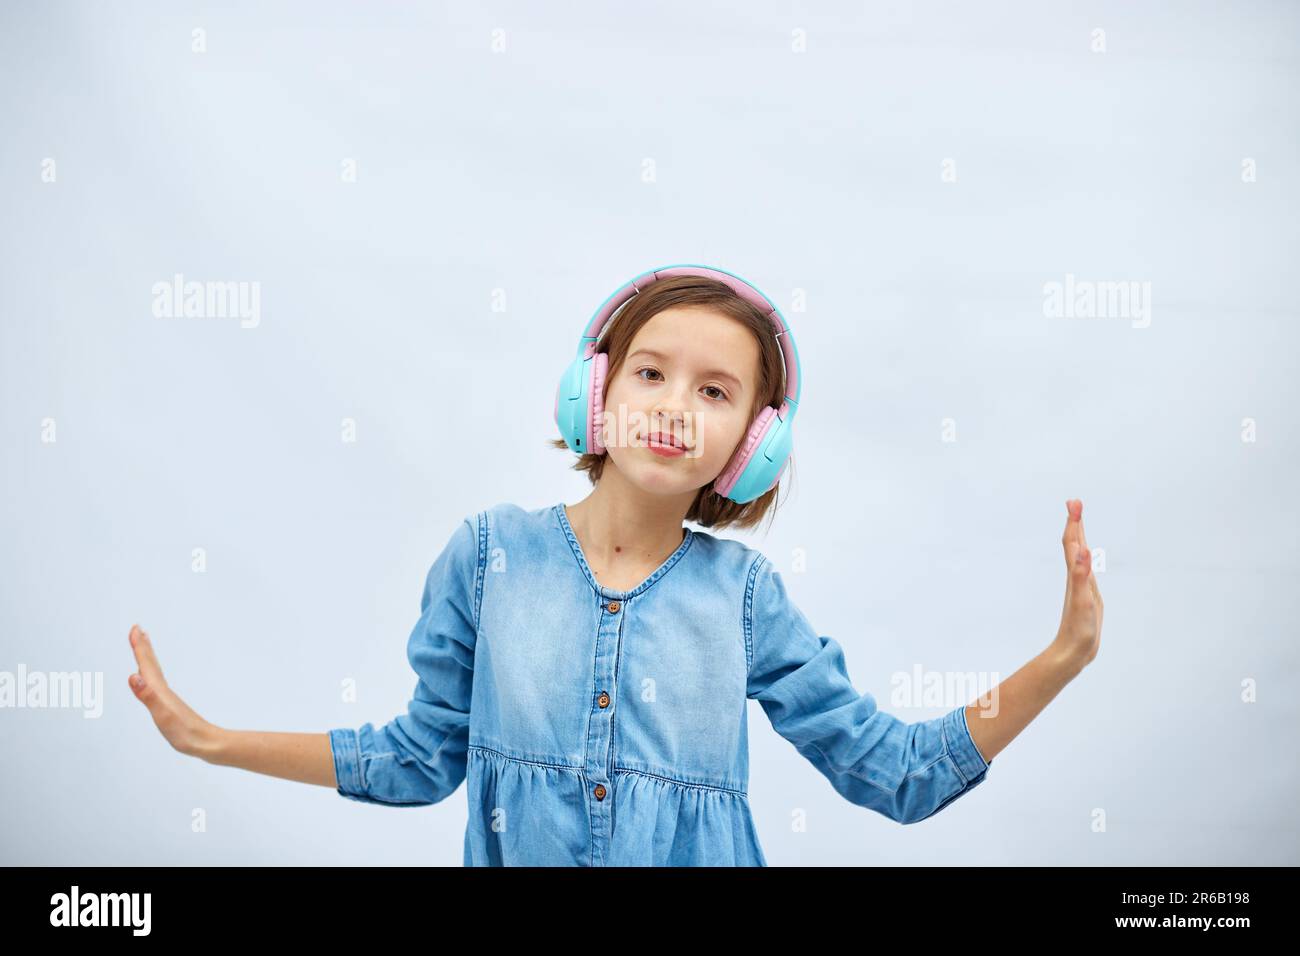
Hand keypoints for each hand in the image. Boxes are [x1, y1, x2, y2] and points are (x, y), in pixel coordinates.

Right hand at [127, 624, 220, 758]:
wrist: (206, 743)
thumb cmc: (185, 732)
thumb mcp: (162, 714)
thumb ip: (148, 695)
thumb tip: (133, 676)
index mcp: (160, 690)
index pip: (147, 664)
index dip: (140, 647)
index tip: (135, 628)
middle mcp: (164, 691)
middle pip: (151, 664)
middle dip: (143, 646)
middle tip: (137, 629)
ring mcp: (167, 698)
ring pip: (154, 673)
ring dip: (147, 658)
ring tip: (143, 648)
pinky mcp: (170, 707)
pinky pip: (156, 685)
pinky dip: (151, 677)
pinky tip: (151, 681)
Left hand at [1053, 499, 1103, 668]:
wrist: (1071, 651)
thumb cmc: (1077, 629)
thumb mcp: (1082, 601)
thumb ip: (1081, 575)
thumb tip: (1081, 549)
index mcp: (1075, 576)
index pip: (1073, 543)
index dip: (1074, 522)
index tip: (1074, 502)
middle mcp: (1076, 577)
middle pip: (1073, 544)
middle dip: (1075, 522)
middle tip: (1075, 502)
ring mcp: (1080, 586)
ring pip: (1078, 555)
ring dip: (1078, 536)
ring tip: (1078, 521)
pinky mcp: (1086, 595)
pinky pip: (1085, 570)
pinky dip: (1086, 558)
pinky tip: (1086, 557)